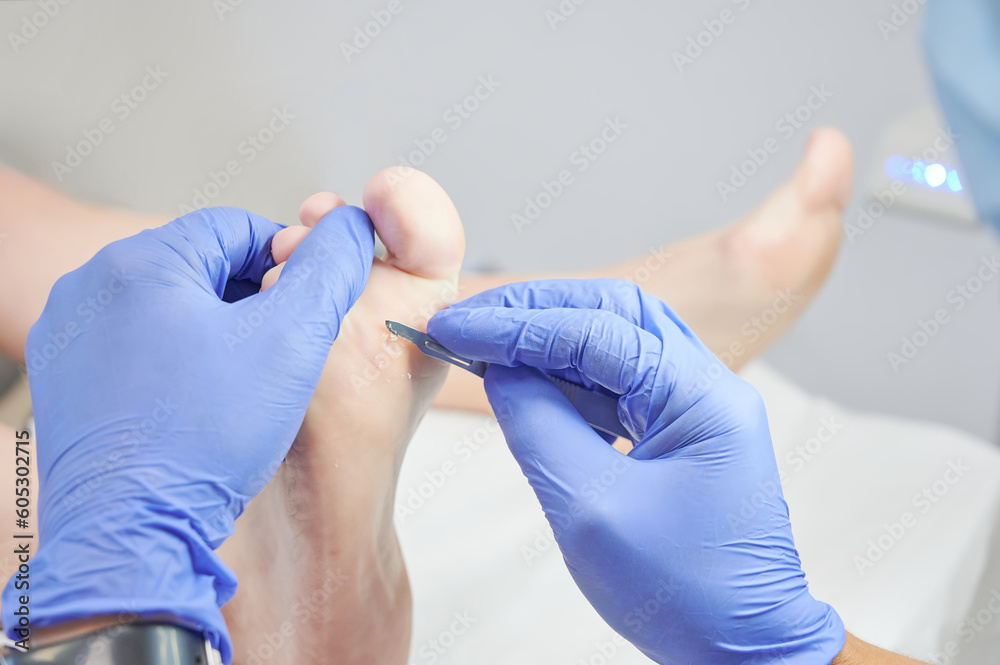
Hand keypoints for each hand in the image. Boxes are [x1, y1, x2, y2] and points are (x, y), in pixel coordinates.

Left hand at [3, 206, 373, 662]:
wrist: (133, 535)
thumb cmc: (204, 439)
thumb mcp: (292, 341)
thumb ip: (329, 270)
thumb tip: (352, 227)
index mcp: (139, 261)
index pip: (237, 227)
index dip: (288, 261)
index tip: (308, 308)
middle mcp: (90, 288)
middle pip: (200, 266)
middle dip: (251, 300)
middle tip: (282, 352)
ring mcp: (70, 336)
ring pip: (169, 308)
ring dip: (215, 331)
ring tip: (243, 383)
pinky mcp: (65, 381)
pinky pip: (136, 347)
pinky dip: (176, 361)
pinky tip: (200, 402)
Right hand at [428, 278, 844, 664]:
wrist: (741, 648)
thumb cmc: (683, 592)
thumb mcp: (589, 508)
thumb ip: (537, 425)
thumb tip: (500, 372)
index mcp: (702, 398)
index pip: (595, 331)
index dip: (516, 325)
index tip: (456, 327)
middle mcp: (706, 387)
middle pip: (613, 312)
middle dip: (537, 310)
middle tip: (471, 320)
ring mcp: (695, 407)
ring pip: (615, 341)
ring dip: (549, 337)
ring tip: (488, 345)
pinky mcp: (679, 431)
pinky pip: (618, 382)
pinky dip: (567, 374)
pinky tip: (527, 381)